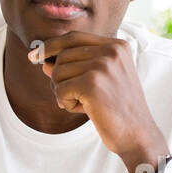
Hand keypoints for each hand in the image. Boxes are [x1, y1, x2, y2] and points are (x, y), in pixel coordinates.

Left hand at [34, 31, 166, 166]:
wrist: (138, 135)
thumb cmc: (118, 110)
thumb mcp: (99, 82)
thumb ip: (74, 68)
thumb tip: (43, 61)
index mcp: (117, 46)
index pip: (74, 37)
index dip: (51, 46)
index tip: (33, 56)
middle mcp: (111, 51)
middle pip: (63, 55)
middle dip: (60, 78)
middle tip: (74, 97)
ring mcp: (102, 66)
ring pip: (58, 71)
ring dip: (62, 92)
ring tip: (82, 103)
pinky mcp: (92, 84)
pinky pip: (60, 89)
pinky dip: (65, 103)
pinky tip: (82, 109)